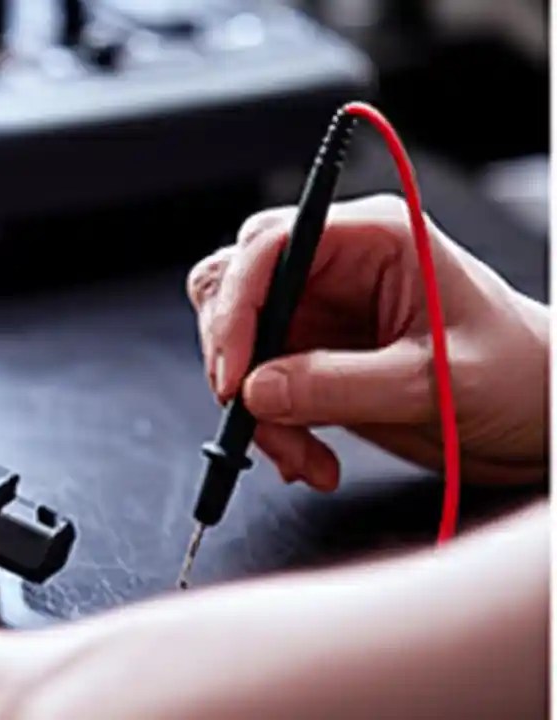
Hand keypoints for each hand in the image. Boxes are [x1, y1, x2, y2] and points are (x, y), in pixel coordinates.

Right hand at [186, 194, 548, 489]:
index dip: (237, 305)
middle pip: (234, 285)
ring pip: (237, 341)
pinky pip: (256, 385)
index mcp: (374, 239)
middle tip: (248, 412)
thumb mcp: (433, 383)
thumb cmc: (518, 378)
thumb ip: (339, 384)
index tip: (234, 372)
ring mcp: (320, 311)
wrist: (539, 419)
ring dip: (250, 405)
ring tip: (298, 454)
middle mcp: (337, 266)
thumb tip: (258, 390)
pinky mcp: (311, 356)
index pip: (270, 245)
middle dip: (233, 356)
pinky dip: (267, 427)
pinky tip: (308, 458)